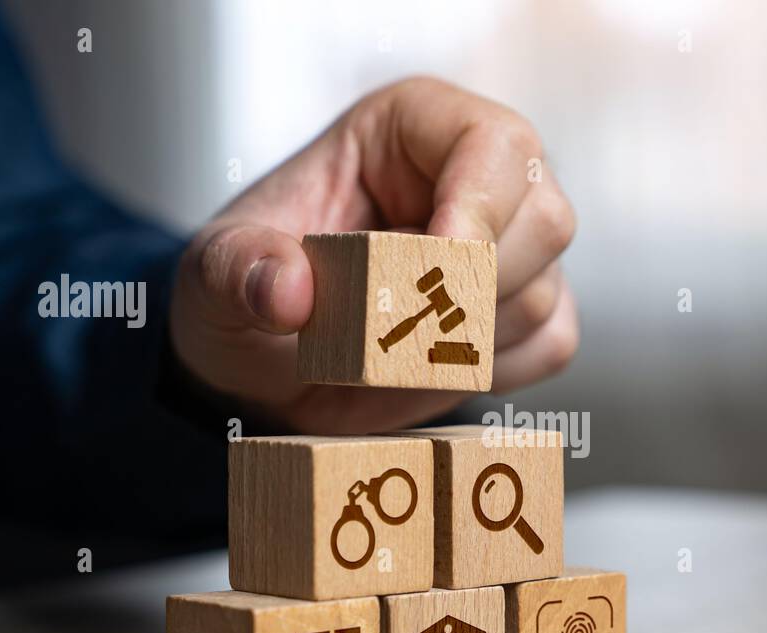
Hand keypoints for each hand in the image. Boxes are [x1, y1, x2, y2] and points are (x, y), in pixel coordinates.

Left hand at [169, 76, 577, 433]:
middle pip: (544, 220)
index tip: (430, 269)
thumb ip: (240, 270)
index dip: (476, 209)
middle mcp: (477, 178)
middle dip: (469, 291)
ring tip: (381, 350)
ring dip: (463, 340)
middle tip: (387, 329)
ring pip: (544, 291)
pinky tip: (426, 365)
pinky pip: (551, 343)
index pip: (492, 145)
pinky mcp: (530, 310)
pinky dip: (493, 369)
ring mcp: (513, 247)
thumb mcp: (215, 274)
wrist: (267, 366)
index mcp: (412, 129)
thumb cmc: (251, 291)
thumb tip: (285, 291)